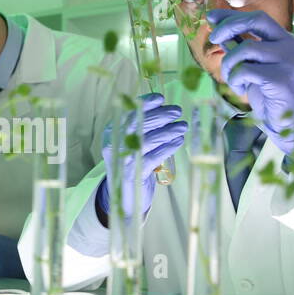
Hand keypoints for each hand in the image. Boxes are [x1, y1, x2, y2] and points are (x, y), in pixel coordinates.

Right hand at [96, 93, 186, 219]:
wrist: (125, 195)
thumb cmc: (131, 163)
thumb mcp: (130, 143)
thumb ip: (141, 127)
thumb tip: (163, 107)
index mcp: (111, 132)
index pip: (128, 113)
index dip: (145, 104)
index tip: (161, 99)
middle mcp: (114, 144)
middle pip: (139, 124)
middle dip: (160, 115)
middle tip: (177, 111)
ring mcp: (123, 160)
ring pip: (148, 140)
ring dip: (168, 131)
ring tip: (182, 126)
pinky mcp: (134, 173)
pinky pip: (155, 156)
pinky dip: (168, 147)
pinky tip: (179, 141)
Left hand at [209, 9, 293, 154]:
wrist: (292, 124)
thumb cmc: (271, 95)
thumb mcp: (254, 67)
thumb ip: (241, 48)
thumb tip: (218, 29)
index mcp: (284, 40)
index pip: (257, 17)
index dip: (231, 15)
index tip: (211, 16)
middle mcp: (289, 45)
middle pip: (256, 20)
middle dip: (229, 25)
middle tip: (214, 38)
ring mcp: (289, 60)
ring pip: (246, 49)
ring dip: (229, 64)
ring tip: (232, 79)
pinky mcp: (282, 78)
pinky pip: (246, 70)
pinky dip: (235, 79)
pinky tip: (241, 88)